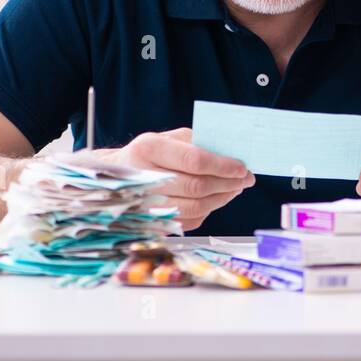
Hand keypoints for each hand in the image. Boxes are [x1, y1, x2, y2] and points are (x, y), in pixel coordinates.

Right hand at [98, 127, 254, 230]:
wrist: (113, 177)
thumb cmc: (149, 154)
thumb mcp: (168, 138)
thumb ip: (198, 142)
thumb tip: (232, 154)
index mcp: (149, 149)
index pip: (194, 160)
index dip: (223, 166)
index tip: (242, 168)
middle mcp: (144, 177)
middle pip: (197, 187)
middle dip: (228, 183)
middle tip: (246, 179)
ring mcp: (146, 204)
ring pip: (196, 207)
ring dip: (222, 198)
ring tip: (235, 188)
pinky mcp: (152, 223)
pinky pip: (190, 220)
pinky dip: (209, 210)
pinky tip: (217, 199)